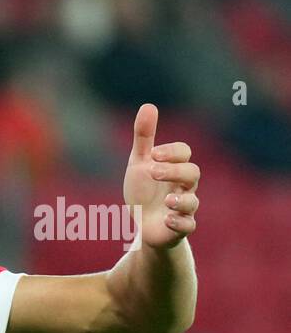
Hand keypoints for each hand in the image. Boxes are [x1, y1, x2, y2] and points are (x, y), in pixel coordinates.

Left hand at [123, 103, 199, 249]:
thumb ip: (144, 137)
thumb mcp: (139, 163)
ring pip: (193, 202)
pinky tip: (166, 218)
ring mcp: (183, 208)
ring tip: (167, 199)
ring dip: (181, 199)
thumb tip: (148, 105)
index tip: (153, 154)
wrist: (143, 225)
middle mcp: (183, 186)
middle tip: (153, 171)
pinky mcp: (179, 228)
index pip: (184, 153)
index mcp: (175, 168)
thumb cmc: (144, 191)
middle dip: (175, 171)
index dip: (171, 151)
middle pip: (193, 173)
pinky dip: (179, 222)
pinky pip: (188, 226)